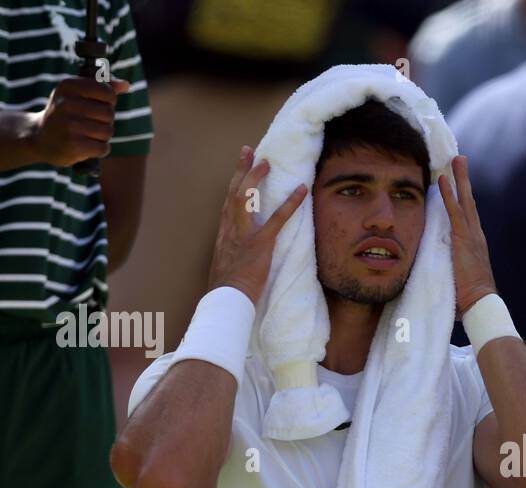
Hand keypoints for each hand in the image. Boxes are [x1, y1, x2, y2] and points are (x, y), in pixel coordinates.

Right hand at [30, 77, 128, 165]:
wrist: (39, 137)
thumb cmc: (64, 113)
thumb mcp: (76, 94)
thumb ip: (102, 86)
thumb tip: (126, 85)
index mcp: (68, 86)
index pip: (107, 91)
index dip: (109, 100)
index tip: (98, 104)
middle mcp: (66, 103)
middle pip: (109, 113)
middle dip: (105, 120)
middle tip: (91, 122)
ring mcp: (69, 125)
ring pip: (108, 131)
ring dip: (102, 136)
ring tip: (87, 134)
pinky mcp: (73, 145)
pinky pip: (103, 148)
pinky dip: (99, 150)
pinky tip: (87, 146)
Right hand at [207, 145, 306, 305]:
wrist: (227, 298)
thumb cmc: (227, 287)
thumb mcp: (225, 263)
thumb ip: (231, 250)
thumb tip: (237, 248)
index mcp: (224, 233)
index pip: (228, 201)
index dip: (234, 182)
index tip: (240, 166)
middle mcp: (230, 228)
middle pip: (234, 191)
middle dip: (241, 169)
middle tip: (249, 150)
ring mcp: (244, 233)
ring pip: (247, 197)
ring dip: (257, 177)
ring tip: (267, 162)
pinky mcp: (261, 243)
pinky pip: (278, 218)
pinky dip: (291, 203)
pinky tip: (301, 191)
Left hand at [438, 154, 497, 317]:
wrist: (480, 303)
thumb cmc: (468, 298)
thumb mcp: (458, 278)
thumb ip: (449, 269)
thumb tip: (437, 273)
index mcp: (474, 244)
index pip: (467, 215)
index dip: (462, 198)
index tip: (458, 182)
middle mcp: (475, 234)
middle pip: (469, 201)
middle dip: (464, 180)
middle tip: (459, 159)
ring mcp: (471, 235)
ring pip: (464, 200)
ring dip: (459, 179)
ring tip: (455, 159)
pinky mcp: (464, 238)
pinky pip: (455, 211)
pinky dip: (449, 194)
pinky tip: (444, 179)